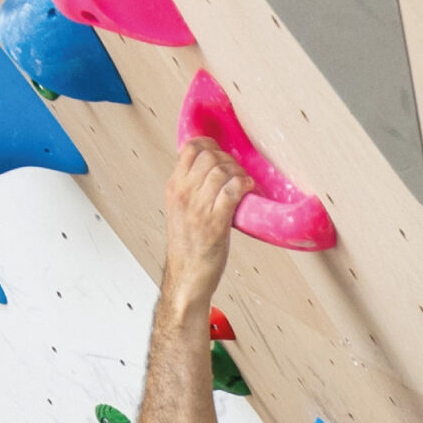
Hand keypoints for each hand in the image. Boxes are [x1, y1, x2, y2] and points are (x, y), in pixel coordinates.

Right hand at [162, 138, 251, 308]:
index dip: (210, 144)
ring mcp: (199, 208)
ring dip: (239, 172)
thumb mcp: (181, 210)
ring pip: (222, 171)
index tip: (221, 152)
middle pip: (209, 156)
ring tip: (243, 182)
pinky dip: (244, 185)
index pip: (190, 148)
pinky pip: (233, 190)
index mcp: (174, 188)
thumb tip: (211, 168)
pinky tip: (249, 188)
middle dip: (228, 159)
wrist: (187, 278)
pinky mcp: (215, 223)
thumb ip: (191, 188)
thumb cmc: (188, 247)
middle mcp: (183, 194)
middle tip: (236, 172)